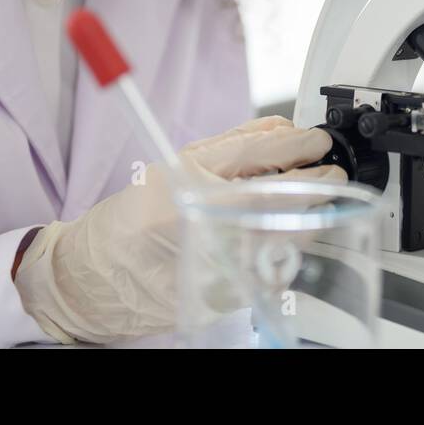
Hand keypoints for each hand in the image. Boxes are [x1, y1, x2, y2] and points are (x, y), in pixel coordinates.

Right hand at [13, 116, 344, 343]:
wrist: (90, 282)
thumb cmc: (129, 222)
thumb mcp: (174, 167)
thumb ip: (231, 147)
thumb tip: (281, 130)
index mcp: (187, 182)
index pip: (258, 155)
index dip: (297, 145)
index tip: (317, 141)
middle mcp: (202, 223)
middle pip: (281, 196)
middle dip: (316, 183)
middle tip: (333, 172)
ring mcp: (217, 262)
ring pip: (286, 234)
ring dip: (310, 216)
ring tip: (317, 202)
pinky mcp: (225, 295)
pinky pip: (273, 267)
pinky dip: (288, 248)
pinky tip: (291, 235)